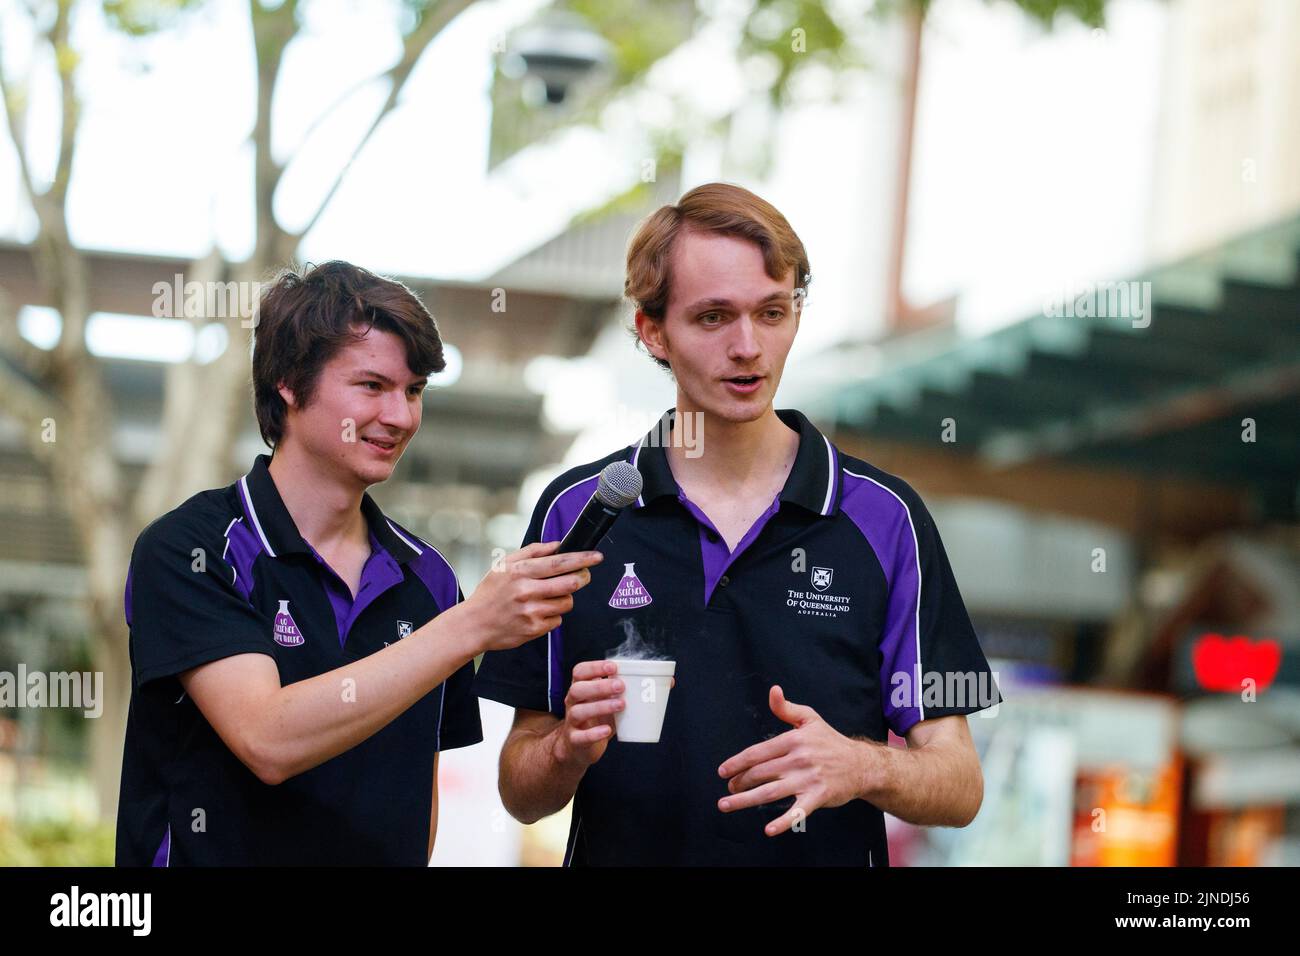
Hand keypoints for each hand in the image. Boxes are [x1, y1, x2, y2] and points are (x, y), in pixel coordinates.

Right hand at [460, 541, 601, 653]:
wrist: (474, 624)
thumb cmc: (490, 593)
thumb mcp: (504, 565)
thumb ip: (532, 552)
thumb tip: (557, 545)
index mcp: (520, 571)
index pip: (558, 563)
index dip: (581, 559)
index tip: (596, 556)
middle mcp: (526, 590)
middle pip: (569, 583)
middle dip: (582, 578)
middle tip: (583, 575)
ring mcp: (531, 611)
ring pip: (567, 602)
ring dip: (565, 598)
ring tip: (550, 597)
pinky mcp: (534, 629)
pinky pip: (558, 620)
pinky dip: (553, 615)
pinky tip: (539, 612)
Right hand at [549, 661, 678, 769]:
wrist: (580, 748)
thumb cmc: (599, 719)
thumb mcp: (614, 703)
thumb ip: (635, 692)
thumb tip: (669, 682)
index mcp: (581, 688)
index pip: (580, 671)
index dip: (594, 667)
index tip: (613, 667)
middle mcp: (572, 703)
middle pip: (578, 689)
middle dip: (600, 686)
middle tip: (622, 686)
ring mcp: (571, 722)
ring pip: (579, 711)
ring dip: (600, 706)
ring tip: (622, 705)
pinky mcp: (574, 741)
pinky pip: (581, 736)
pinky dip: (594, 733)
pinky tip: (607, 730)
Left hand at [716, 685, 871, 836]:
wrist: (861, 765)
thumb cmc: (831, 741)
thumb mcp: (810, 719)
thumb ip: (786, 708)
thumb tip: (773, 691)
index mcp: (794, 740)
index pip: (757, 752)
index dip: (737, 762)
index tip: (723, 771)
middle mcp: (799, 759)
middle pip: (760, 773)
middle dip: (739, 782)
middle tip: (728, 790)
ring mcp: (808, 779)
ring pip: (770, 792)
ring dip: (745, 800)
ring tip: (727, 804)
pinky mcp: (818, 797)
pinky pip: (797, 812)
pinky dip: (783, 822)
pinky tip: (768, 829)